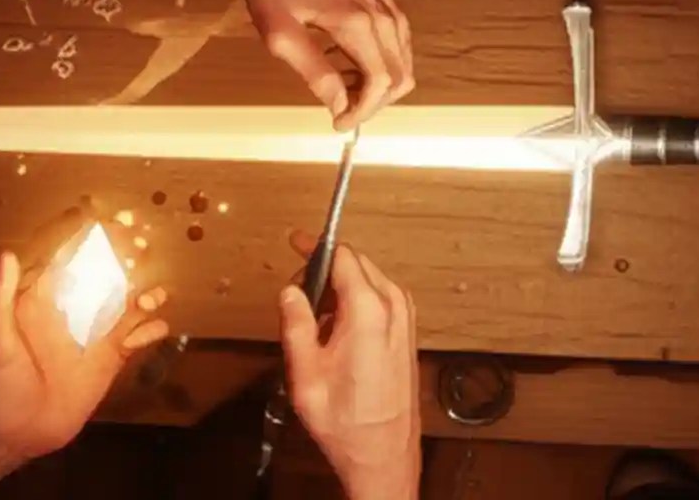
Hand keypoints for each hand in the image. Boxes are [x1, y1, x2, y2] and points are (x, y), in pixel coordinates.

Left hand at [0, 248, 168, 460]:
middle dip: (126, 257)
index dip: (87, 238)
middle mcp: (71, 311)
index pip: (68, 259)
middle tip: (142, 245)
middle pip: (105, 275)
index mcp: (42, 300)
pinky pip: (137, 337)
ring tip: (154, 294)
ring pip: (128, 303)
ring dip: (145, 293)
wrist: (10, 437)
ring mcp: (93, 334)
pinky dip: (150, 330)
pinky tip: (154, 330)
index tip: (107, 220)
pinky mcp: (109, 359)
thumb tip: (6, 255)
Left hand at [245, 0, 414, 130]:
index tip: (338, 122)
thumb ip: (313, 72)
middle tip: (338, 108)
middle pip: (400, 78)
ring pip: (402, 62)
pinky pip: (397, 44)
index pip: (380, 84)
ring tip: (339, 84)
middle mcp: (382, 15)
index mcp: (358, 24)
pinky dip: (380, 63)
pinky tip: (346, 60)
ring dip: (377, 85)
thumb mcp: (279, 31)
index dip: (362, 111)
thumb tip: (337, 105)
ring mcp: (386, 5)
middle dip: (372, 103)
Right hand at [278, 231, 420, 498]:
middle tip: (297, 295)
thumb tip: (290, 293)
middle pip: (356, 264)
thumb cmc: (347, 422)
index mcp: (368, 311)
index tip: (297, 243)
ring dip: (340, 288)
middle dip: (324, 271)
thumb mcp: (305, 374)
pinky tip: (336, 331)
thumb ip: (296, 325)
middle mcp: (394, 308)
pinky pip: (380, 299)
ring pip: (369, 280)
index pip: (342, 256)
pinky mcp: (408, 332)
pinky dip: (356, 302)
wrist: (383, 455)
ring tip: (314, 320)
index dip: (315, 247)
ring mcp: (406, 319)